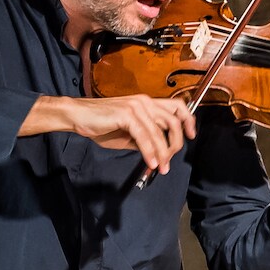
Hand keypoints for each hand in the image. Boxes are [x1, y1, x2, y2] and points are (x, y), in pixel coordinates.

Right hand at [21, 94, 195, 173]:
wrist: (78, 116)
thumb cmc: (101, 124)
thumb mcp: (128, 134)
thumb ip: (145, 139)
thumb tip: (158, 153)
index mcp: (147, 103)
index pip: (177, 106)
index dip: (188, 120)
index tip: (191, 136)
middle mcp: (145, 102)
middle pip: (172, 121)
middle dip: (175, 144)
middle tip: (170, 160)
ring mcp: (136, 107)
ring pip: (159, 132)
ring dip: (162, 153)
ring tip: (161, 168)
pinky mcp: (126, 115)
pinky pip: (144, 136)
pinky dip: (149, 152)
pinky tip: (151, 163)